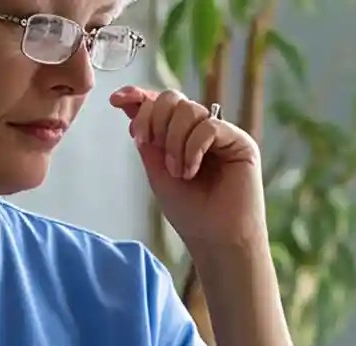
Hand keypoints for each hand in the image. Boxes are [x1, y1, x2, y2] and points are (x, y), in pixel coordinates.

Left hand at [109, 87, 267, 258]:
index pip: (160, 104)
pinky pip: (209, 126)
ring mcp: (221, 134)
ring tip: (177, 172)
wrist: (214, 238)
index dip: (138, 96)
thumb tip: (132, 106)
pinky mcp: (239, 142)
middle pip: (172, 99)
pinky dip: (193, 148)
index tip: (116, 100)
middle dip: (154, 119)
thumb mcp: (157, 171)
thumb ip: (148, 139)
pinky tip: (191, 171)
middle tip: (149, 145)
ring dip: (174, 142)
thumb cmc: (189, 211)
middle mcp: (201, 131)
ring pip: (189, 110)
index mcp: (180, 136)